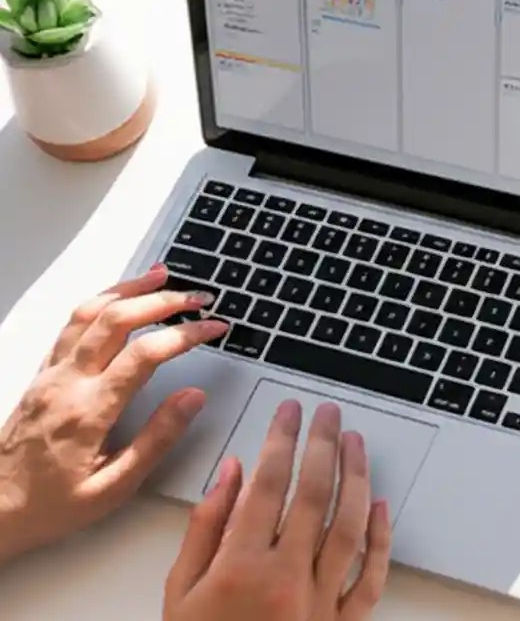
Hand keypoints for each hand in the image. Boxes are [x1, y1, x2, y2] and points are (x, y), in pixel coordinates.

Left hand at [0, 265, 226, 563]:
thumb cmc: (50, 505)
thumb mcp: (113, 488)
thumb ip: (157, 440)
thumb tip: (193, 399)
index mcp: (88, 411)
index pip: (144, 355)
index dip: (185, 334)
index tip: (214, 327)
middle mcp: (66, 383)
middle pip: (117, 320)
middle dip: (163, 301)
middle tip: (199, 297)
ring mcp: (50, 375)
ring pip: (89, 312)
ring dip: (128, 289)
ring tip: (162, 276)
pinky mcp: (41, 375)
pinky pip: (71, 325)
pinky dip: (101, 301)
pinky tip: (119, 297)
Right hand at [164, 401, 390, 620]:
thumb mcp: (178, 595)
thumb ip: (204, 530)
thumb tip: (234, 473)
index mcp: (241, 569)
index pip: (269, 486)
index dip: (282, 441)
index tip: (289, 413)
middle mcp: (287, 581)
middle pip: (314, 496)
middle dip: (323, 446)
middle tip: (329, 413)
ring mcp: (321, 604)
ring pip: (349, 527)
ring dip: (356, 479)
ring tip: (356, 443)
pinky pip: (371, 578)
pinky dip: (381, 540)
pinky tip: (381, 507)